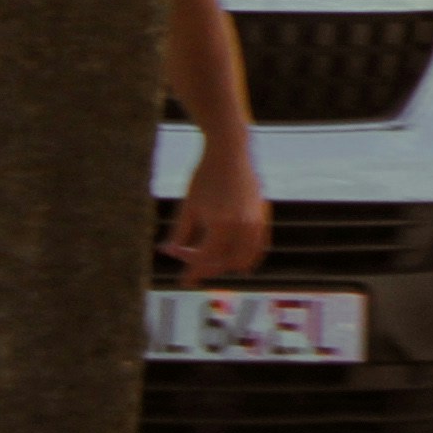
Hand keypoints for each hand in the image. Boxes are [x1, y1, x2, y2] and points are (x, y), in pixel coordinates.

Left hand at [163, 138, 269, 283]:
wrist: (230, 152)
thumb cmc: (205, 177)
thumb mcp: (188, 207)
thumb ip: (179, 234)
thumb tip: (169, 254)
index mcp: (221, 224)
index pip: (205, 259)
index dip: (191, 269)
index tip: (183, 280)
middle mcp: (242, 226)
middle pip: (224, 263)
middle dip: (206, 267)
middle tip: (191, 265)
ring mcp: (256, 222)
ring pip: (244, 260)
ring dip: (226, 265)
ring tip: (211, 262)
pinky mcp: (263, 216)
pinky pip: (259, 247)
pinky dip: (247, 257)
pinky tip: (233, 258)